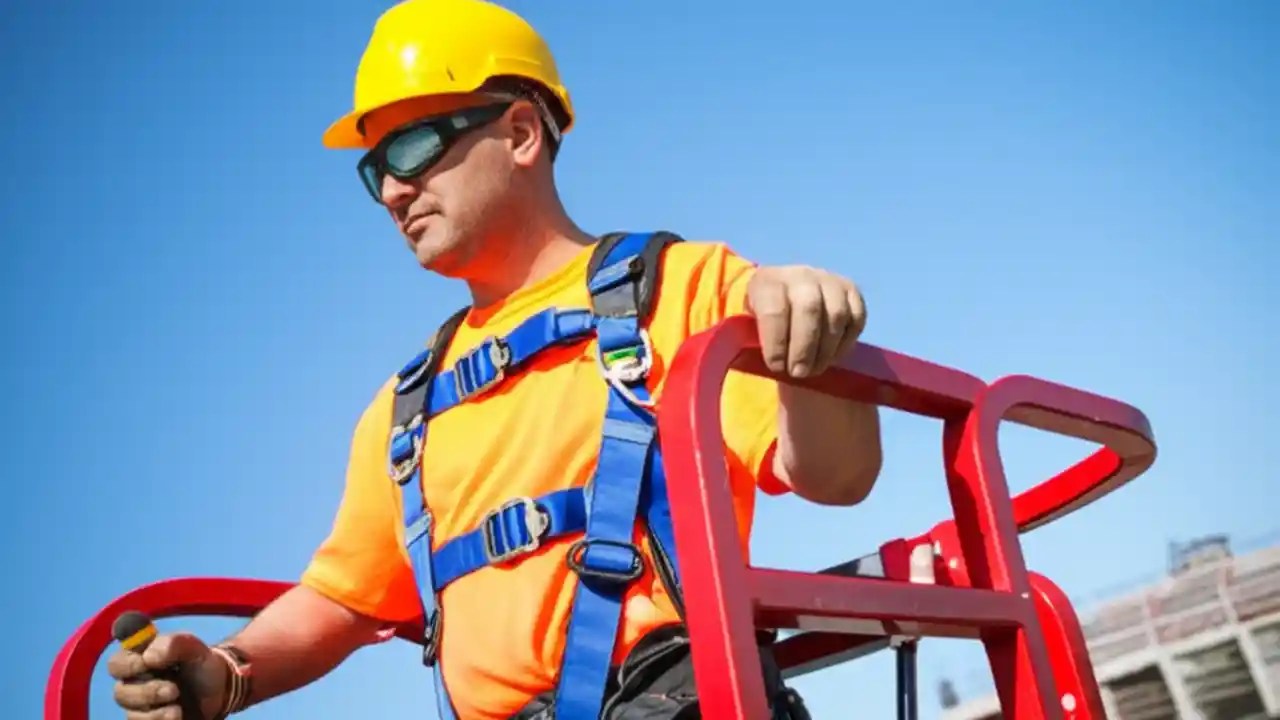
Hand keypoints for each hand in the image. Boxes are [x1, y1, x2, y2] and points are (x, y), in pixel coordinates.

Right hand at [107, 631, 227, 718]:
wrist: (220, 691)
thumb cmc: (200, 665)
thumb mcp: (193, 648)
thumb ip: (173, 643)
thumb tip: (148, 656)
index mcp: (138, 660)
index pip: (116, 664)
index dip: (129, 665)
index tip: (148, 664)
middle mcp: (133, 684)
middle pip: (121, 693)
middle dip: (147, 693)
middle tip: (173, 690)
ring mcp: (139, 707)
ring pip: (132, 715)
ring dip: (156, 712)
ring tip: (178, 708)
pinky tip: (177, 716)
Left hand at [745, 265, 865, 377]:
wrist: (787, 303)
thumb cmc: (763, 324)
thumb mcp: (748, 327)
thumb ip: (747, 341)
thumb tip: (746, 362)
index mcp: (767, 281)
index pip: (774, 309)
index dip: (776, 342)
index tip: (776, 367)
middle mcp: (800, 274)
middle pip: (809, 309)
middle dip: (804, 347)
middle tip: (799, 373)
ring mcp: (828, 279)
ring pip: (835, 314)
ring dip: (826, 349)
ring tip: (815, 369)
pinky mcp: (851, 290)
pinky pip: (856, 317)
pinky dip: (846, 342)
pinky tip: (832, 357)